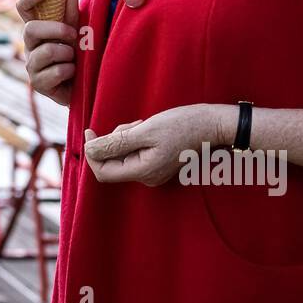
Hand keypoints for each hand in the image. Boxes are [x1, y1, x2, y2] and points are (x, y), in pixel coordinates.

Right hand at [16, 0, 79, 106]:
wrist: (85, 86)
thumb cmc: (78, 56)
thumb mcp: (76, 32)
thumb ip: (72, 14)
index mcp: (38, 29)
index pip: (24, 9)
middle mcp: (30, 45)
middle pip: (30, 29)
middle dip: (56, 29)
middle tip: (73, 35)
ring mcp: (31, 65)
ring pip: (46, 51)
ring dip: (67, 53)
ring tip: (74, 59)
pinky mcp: (38, 83)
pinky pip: (56, 72)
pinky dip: (70, 70)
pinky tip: (72, 73)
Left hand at [82, 104, 223, 186]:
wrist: (213, 125)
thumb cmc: (182, 125)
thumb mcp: (145, 130)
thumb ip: (116, 142)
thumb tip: (89, 150)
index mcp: (143, 172)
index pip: (103, 172)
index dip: (92, 152)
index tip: (90, 131)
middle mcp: (147, 177)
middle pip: (113, 161)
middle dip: (114, 140)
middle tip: (131, 125)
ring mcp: (154, 171)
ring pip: (123, 155)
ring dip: (125, 137)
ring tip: (143, 124)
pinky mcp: (158, 162)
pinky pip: (135, 152)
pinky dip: (135, 138)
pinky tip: (148, 127)